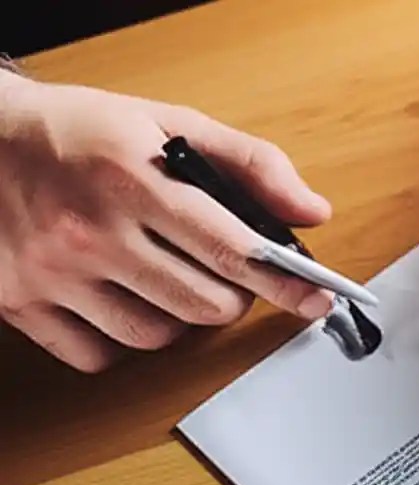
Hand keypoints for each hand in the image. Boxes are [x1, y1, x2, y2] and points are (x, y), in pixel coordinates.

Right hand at [0, 74, 332, 372]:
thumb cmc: (81, 132)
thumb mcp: (169, 123)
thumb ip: (251, 164)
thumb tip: (313, 212)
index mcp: (132, 176)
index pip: (233, 249)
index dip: (286, 281)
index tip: (318, 299)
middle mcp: (90, 229)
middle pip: (204, 304)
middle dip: (233, 295)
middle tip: (227, 272)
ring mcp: (52, 272)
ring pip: (157, 336)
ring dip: (180, 317)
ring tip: (169, 277)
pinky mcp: (19, 303)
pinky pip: (98, 356)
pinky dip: (122, 340)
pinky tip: (122, 300)